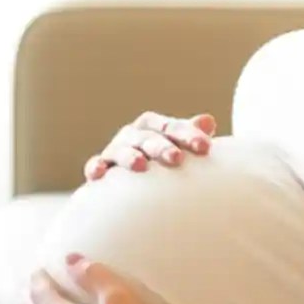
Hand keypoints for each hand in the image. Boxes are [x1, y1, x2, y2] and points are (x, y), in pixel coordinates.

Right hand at [84, 112, 215, 180]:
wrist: (132, 182)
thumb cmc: (162, 162)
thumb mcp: (178, 147)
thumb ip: (191, 135)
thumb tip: (208, 121)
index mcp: (155, 127)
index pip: (172, 128)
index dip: (188, 135)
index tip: (205, 148)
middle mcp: (133, 135)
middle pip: (148, 137)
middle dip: (161, 147)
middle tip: (176, 158)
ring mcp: (115, 150)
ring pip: (121, 150)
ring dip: (129, 156)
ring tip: (140, 165)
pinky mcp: (100, 168)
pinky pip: (95, 166)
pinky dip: (96, 167)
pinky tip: (99, 174)